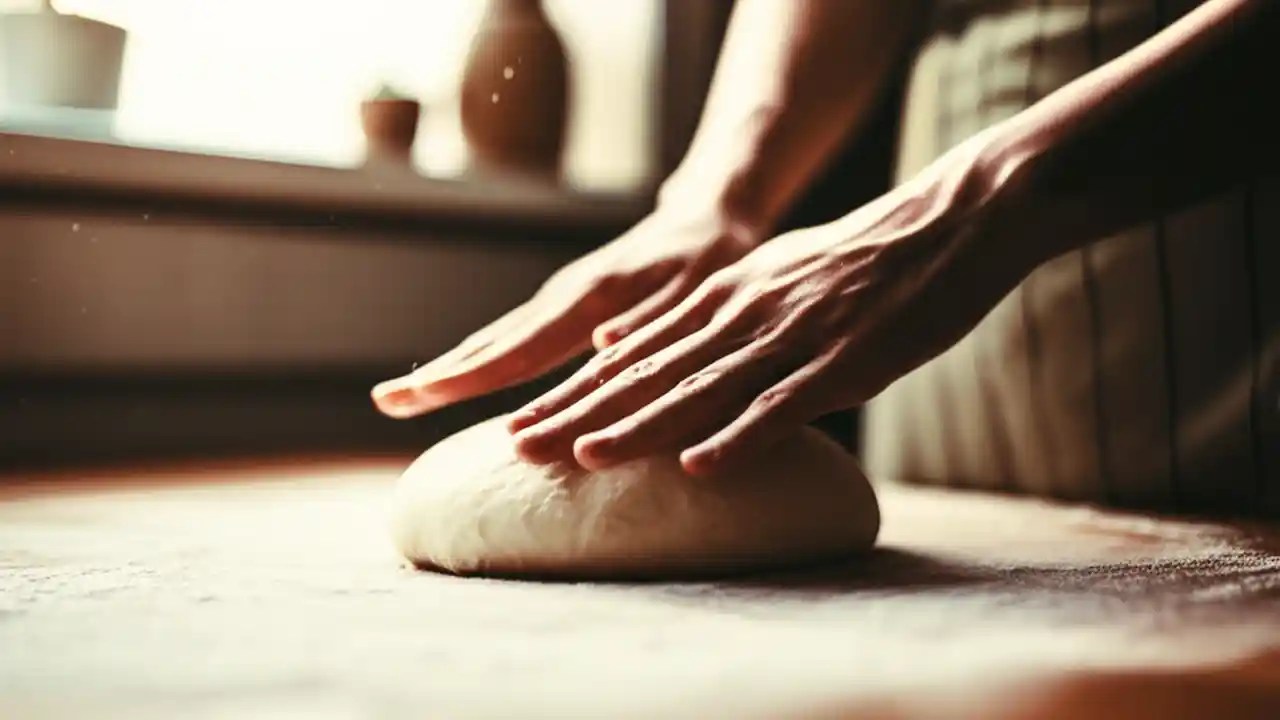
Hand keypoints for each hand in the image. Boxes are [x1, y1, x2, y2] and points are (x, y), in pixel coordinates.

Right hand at [371, 209, 758, 417]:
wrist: (705, 217)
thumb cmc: (711, 257)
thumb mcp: (700, 286)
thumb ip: (657, 316)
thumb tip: (602, 342)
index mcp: (593, 297)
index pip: (523, 347)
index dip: (473, 376)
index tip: (423, 393)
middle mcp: (565, 298)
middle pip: (492, 344)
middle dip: (439, 375)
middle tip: (384, 401)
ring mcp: (560, 300)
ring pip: (495, 340)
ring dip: (448, 369)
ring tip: (397, 397)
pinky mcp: (565, 307)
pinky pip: (513, 340)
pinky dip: (479, 362)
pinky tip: (455, 382)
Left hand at [507, 134, 1035, 474]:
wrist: (948, 219)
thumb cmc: (856, 258)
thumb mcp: (760, 271)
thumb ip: (687, 310)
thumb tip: (610, 340)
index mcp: (722, 294)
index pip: (631, 352)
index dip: (574, 391)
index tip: (523, 422)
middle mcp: (742, 311)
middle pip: (649, 373)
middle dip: (582, 413)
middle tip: (521, 449)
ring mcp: (791, 335)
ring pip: (702, 389)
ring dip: (641, 426)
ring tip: (585, 459)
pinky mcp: (845, 360)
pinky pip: (782, 406)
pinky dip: (739, 438)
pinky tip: (700, 467)